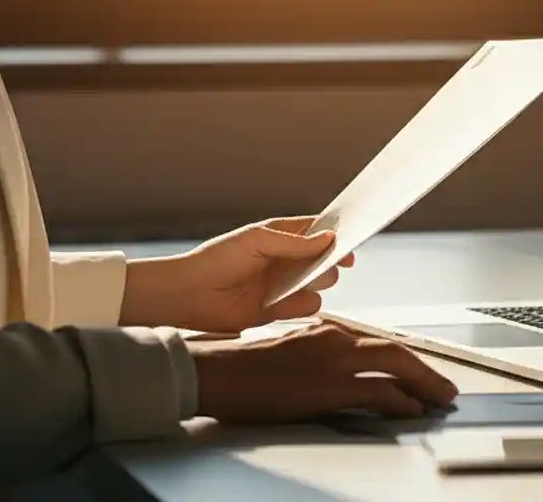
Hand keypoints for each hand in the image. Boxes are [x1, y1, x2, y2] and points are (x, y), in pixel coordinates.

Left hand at [120, 216, 354, 332]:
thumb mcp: (258, 241)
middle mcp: (287, 261)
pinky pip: (307, 307)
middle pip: (326, 259)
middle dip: (330, 261)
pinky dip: (301, 305)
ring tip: (298, 281)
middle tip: (326, 262)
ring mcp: (284, 285)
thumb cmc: (218, 259)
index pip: (319, 232)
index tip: (352, 239)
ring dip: (317, 283)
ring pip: (322, 284)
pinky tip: (282, 301)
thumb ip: (295, 242)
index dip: (337, 235)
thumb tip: (329, 239)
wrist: (190, 294)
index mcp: (282, 237)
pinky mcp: (279, 310)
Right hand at [192, 322, 458, 420]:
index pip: (378, 344)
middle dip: (425, 370)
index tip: (419, 373)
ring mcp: (334, 361)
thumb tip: (344, 380)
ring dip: (423, 383)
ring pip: (395, 365)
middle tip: (444, 388)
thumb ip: (321, 359)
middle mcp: (337, 340)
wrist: (217, 371)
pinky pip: (377, 391)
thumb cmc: (244, 369)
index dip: (404, 360)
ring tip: (440, 399)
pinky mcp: (327, 386)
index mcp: (328, 332)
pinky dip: (400, 400)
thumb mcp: (292, 354)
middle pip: (396, 351)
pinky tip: (412, 410)